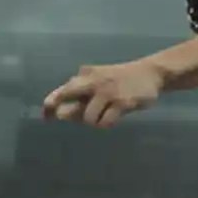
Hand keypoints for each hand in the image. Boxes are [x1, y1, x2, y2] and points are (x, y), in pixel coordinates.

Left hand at [42, 61, 163, 127]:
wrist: (151, 73)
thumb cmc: (121, 80)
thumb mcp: (99, 81)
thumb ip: (81, 95)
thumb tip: (61, 114)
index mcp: (86, 76)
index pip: (62, 91)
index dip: (50, 105)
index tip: (46, 117)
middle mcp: (93, 82)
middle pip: (68, 96)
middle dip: (65, 112)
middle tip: (64, 118)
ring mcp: (107, 92)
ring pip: (88, 118)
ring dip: (94, 121)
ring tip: (104, 115)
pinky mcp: (122, 102)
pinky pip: (105, 122)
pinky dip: (106, 124)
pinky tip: (114, 117)